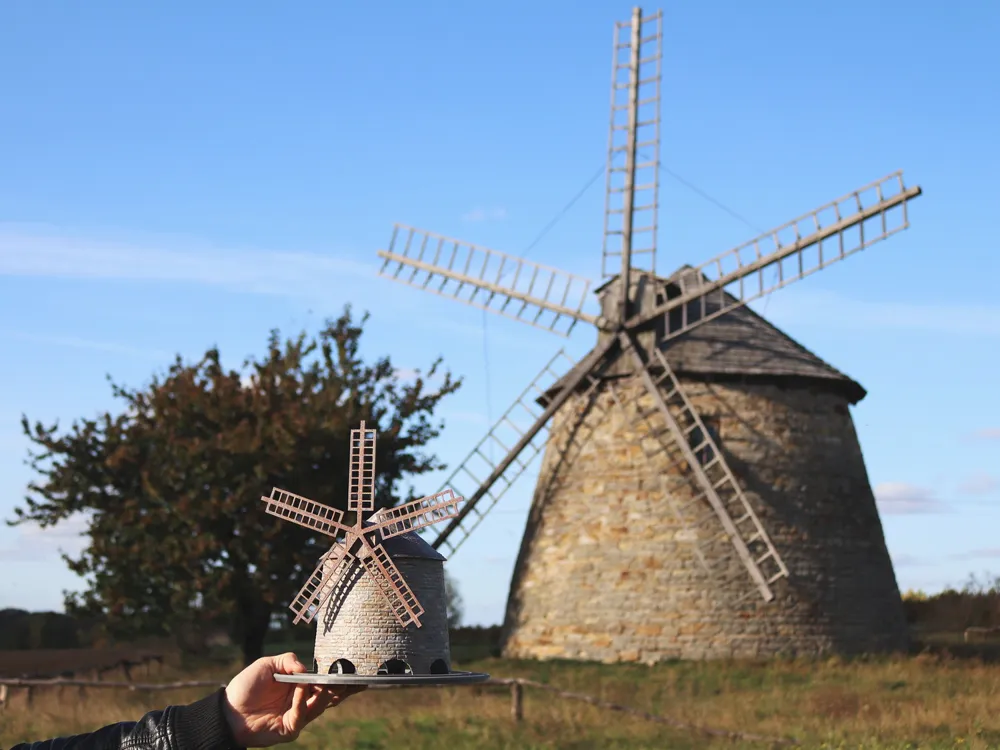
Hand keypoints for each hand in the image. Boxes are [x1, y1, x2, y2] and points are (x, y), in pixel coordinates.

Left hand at [222, 652, 365, 746]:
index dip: (340, 680)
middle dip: (342, 689)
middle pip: (330, 697)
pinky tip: (299, 689)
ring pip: (320, 706)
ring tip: (324, 681)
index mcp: (299, 686)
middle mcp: (302, 702)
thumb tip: (307, 670)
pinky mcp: (289, 729)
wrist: (227, 710)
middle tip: (354, 680)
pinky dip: (302, 701)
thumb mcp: (268, 664)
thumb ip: (289, 661)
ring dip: (323, 693)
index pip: (325, 683)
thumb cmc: (247, 685)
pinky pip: (302, 715)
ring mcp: (297, 717)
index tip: (356, 673)